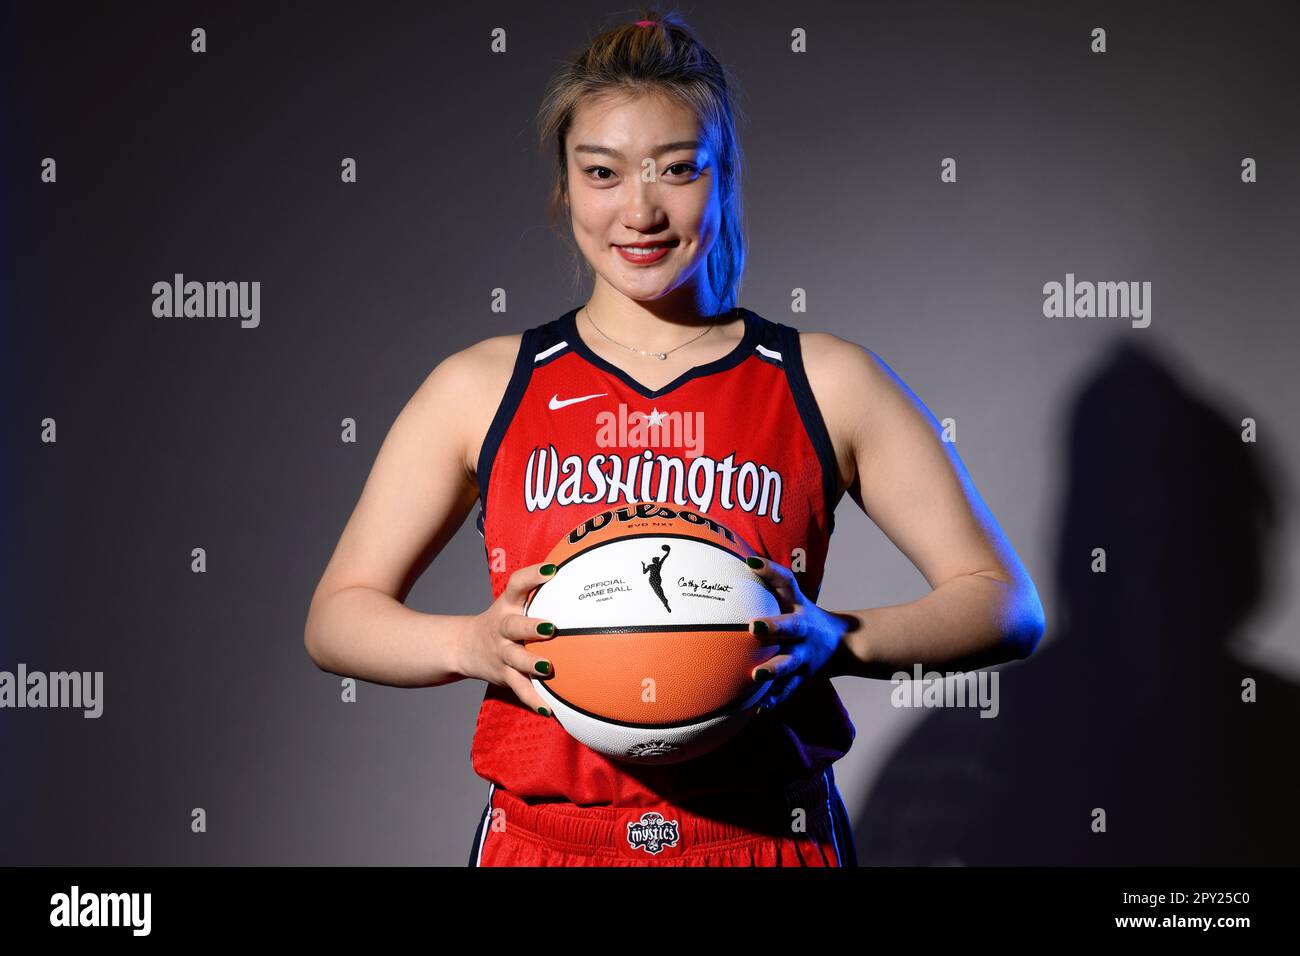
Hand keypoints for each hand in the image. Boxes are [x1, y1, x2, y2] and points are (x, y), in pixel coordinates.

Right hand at [457, 562, 558, 716]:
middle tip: (551, 628)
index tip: (552, 570)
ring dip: (531, 663)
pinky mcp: (503, 674)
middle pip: (513, 626)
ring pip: (515, 659)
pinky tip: (549, 709)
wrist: (462, 646)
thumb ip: (538, 591)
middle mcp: (503, 627)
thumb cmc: (502, 620)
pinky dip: (533, 699)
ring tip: (547, 668)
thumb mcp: (512, 602)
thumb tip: (579, 573)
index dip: (533, 575)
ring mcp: (501, 652)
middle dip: (531, 626)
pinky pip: (519, 688)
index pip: (517, 584)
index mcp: (507, 605)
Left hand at [744, 555, 848, 712]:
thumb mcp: (794, 595)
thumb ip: (771, 578)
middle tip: (753, 627)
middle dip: (774, 627)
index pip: (785, 583)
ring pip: (789, 664)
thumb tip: (744, 559)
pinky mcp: (802, 677)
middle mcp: (803, 631)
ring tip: (756, 676)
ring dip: (773, 670)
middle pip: (791, 628)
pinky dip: (774, 700)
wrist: (842, 644)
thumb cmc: (804, 613)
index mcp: (798, 606)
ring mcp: (804, 656)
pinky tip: (758, 710)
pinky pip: (787, 690)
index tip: (750, 563)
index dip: (770, 571)